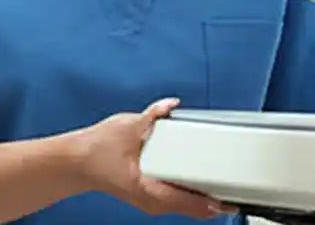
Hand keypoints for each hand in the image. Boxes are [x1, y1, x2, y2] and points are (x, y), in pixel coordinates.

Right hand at [72, 97, 236, 218]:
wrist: (77, 162)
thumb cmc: (97, 150)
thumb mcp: (127, 128)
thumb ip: (151, 118)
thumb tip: (168, 107)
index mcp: (147, 188)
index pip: (186, 201)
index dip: (210, 202)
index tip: (230, 202)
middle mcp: (151, 200)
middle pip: (191, 208)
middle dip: (214, 201)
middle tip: (238, 192)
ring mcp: (151, 200)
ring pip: (186, 206)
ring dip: (205, 198)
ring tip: (229, 188)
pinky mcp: (151, 193)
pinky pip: (179, 199)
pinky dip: (194, 193)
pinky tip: (208, 182)